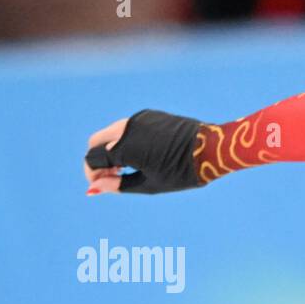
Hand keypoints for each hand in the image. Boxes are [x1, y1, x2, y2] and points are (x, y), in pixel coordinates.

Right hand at [83, 109, 204, 195]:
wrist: (211, 149)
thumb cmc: (183, 172)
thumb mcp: (149, 185)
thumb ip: (118, 185)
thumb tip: (94, 188)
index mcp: (125, 146)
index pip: (93, 158)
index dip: (92, 175)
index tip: (100, 186)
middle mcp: (128, 128)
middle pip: (97, 142)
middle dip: (99, 161)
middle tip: (113, 178)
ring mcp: (139, 119)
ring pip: (112, 133)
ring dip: (112, 151)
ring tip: (128, 169)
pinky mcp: (151, 115)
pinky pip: (129, 128)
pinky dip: (126, 141)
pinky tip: (141, 156)